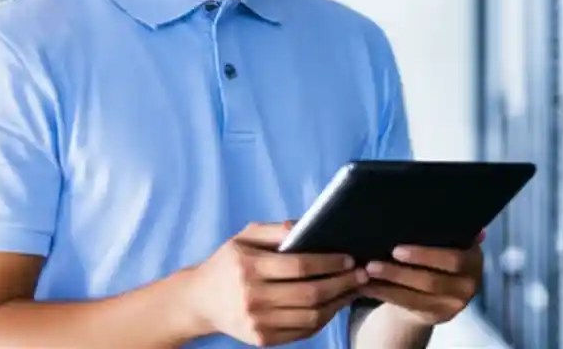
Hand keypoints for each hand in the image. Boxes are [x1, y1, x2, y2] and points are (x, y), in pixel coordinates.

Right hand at [185, 221, 369, 345]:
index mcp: (248, 267)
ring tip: (353, 289)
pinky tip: (334, 305)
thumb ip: (275, 229)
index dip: (330, 262)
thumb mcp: (244, 237)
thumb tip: (310, 225)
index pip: (299, 266)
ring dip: (338, 303)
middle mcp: (253, 297)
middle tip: (362, 273)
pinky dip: (323, 319)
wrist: (200, 301)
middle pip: (310, 293)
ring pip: (311, 316)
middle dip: (342, 283)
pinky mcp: (262, 340)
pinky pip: (302, 331)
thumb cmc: (227, 262)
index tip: (350, 257)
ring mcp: (257, 323)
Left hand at [357, 229, 484, 326]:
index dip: (425, 255)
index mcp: (473, 259)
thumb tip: (420, 205)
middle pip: (432, 281)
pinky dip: (384, 295)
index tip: (396, 249)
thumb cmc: (437, 252)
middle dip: (399, 272)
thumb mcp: (444, 240)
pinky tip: (366, 286)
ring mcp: (454, 304)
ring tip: (366, 272)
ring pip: (417, 296)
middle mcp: (469, 284)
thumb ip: (439, 229)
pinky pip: (407, 306)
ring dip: (388, 284)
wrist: (442, 284)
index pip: (453, 259)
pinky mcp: (438, 316)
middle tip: (372, 263)